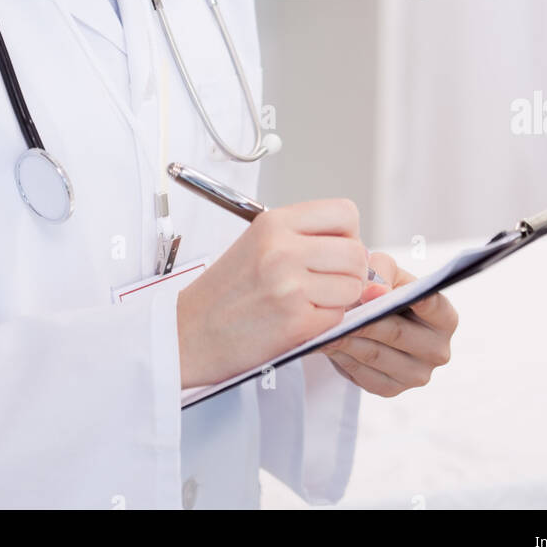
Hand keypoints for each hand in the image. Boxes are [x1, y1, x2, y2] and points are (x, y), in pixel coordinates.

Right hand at [176, 199, 370, 388]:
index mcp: (274, 223)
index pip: (345, 213)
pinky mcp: (296, 322)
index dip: (349, 234)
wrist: (189, 332)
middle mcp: (283, 248)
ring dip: (340, 299)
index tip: (336, 249)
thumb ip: (303, 238)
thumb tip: (357, 248)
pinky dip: (326, 322)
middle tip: (329, 282)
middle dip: (351, 271)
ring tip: (310, 302)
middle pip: (356, 252)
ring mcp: (290, 285)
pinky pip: (338, 317)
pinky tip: (299, 320)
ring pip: (353, 286)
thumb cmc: (224, 292)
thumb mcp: (258, 243)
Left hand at [314, 250, 458, 397]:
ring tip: (325, 328)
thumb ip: (381, 273)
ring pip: (375, 355)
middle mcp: (438, 351)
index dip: (411, 298)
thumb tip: (372, 293)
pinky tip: (326, 343)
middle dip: (364, 321)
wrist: (372, 317)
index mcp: (445, 318)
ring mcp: (416, 375)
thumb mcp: (385, 269)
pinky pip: (362, 374)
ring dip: (347, 340)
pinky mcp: (391, 389)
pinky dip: (342, 357)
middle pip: (397, 334)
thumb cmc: (384, 287)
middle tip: (337, 312)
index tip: (380, 290)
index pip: (432, 306)